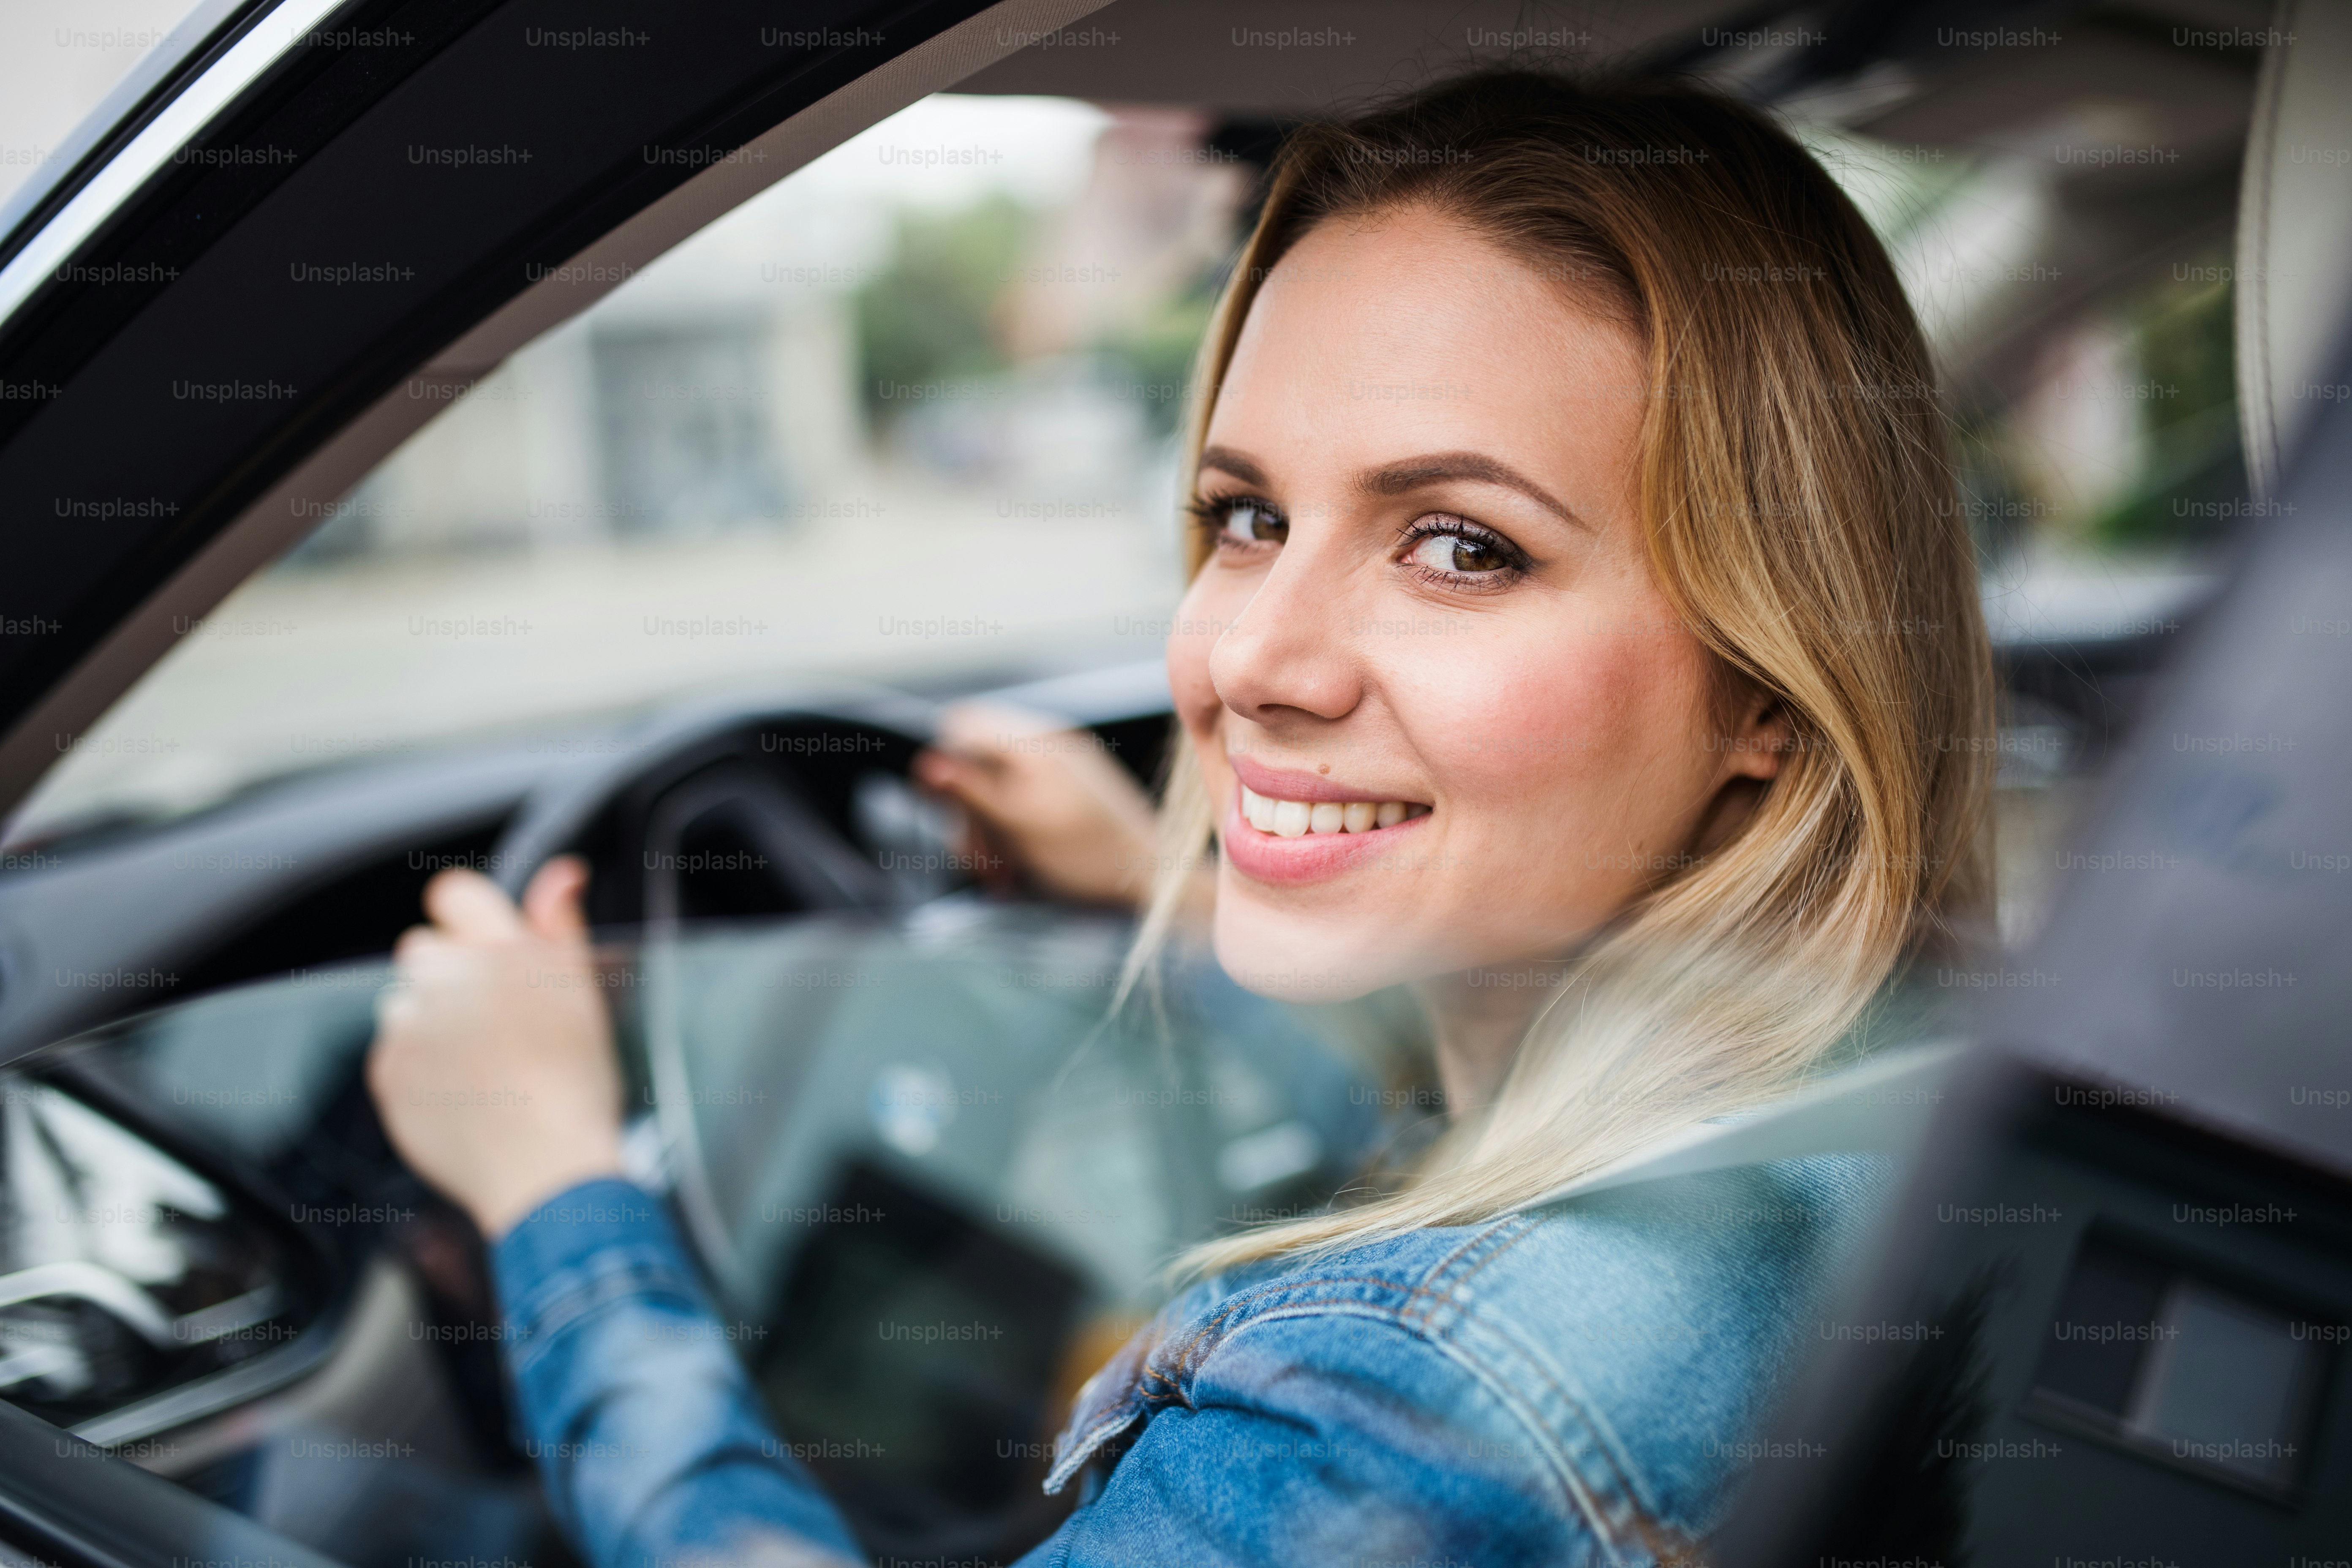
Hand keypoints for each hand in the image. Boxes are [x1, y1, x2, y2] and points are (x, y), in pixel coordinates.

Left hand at [366, 858, 626, 1239]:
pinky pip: (392, 1049)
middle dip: (451, 973)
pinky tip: (460, 1092)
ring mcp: (411, 1027)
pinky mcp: (387, 1072)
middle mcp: (451, 980)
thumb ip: (562, 925)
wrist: (547, 1174)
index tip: (486, 949)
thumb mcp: (585, 996)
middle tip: (493, 1019)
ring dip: (430, 1019)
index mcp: (506, 953)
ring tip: (478, 1064)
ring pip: (402, 999)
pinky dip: (418, 1065)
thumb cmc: (578, 1086)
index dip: (469, 919)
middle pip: (422, 948)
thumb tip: (560, 872)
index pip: (453, 894)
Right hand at [913, 703, 1159, 907]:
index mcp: (1034, 743)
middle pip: (977, 760)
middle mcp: (1049, 741)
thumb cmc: (1087, 856)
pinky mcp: (1074, 786)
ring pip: (998, 785)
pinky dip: (1013, 830)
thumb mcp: (1017, 827)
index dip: (943, 764)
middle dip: (968, 811)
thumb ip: (971, 792)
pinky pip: (1025, 797)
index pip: (963, 725)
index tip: (939, 807)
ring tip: (1000, 873)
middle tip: (975, 858)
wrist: (1152, 875)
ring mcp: (1064, 763)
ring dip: (989, 830)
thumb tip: (927, 763)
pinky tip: (1018, 865)